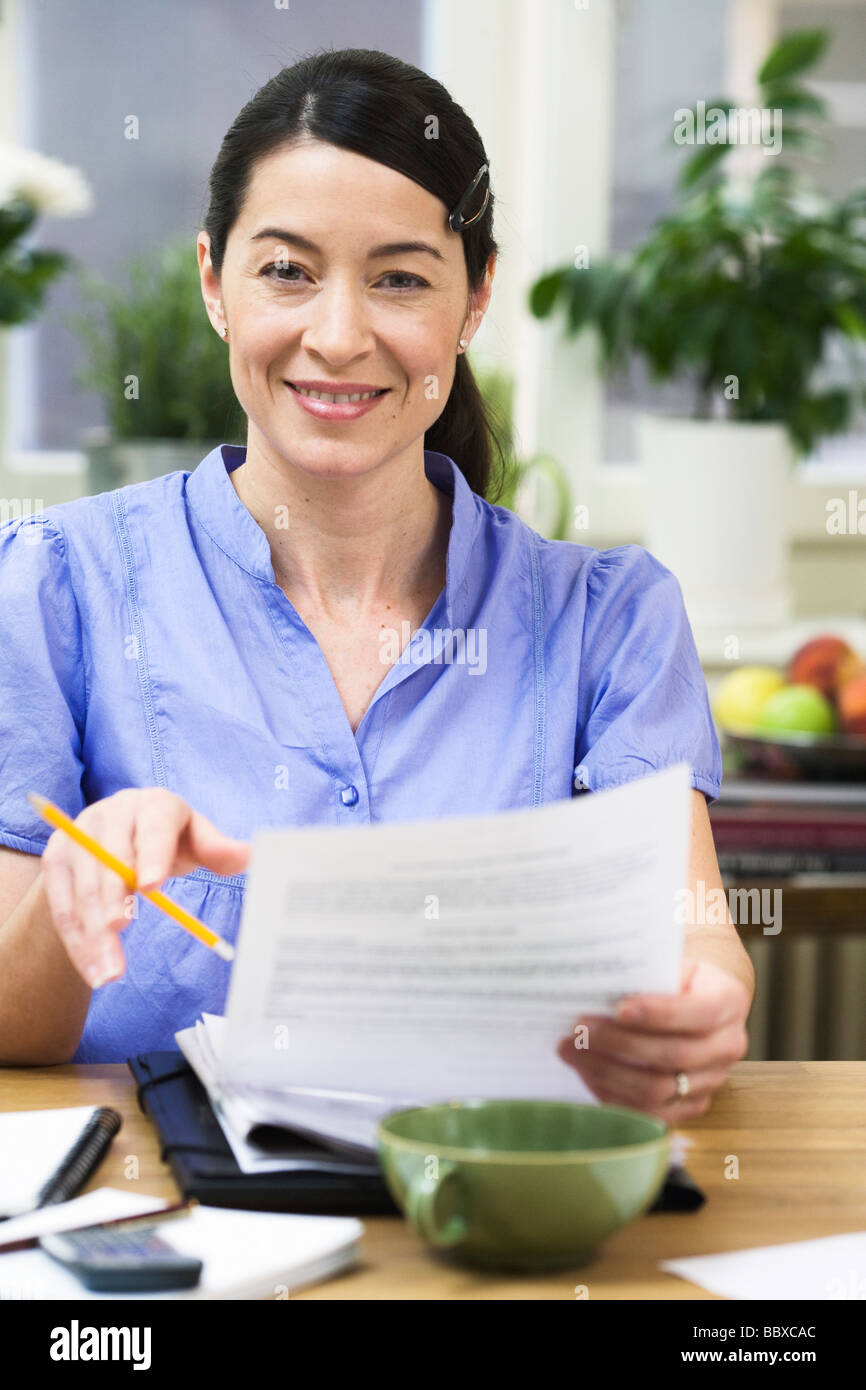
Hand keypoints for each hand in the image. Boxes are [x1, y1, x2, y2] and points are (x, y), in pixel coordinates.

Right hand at [40, 788, 249, 988]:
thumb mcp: (196, 839)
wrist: (115, 835)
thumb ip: (219, 850)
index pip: (152, 827)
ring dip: (93, 933)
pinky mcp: (57, 860)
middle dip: (113, 899)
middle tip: (121, 933)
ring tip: (109, 974)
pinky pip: (62, 906)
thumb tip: (248, 855)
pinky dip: (77, 941)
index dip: (151, 855)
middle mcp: (110, 814)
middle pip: (108, 859)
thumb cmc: (167, 838)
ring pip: (83, 889)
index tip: (152, 887)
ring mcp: (78, 836)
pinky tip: (92, 970)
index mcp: (153, 804)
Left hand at [557, 958, 750, 1121]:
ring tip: (571, 1050)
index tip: (617, 1008)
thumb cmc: (677, 977)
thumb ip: (647, 975)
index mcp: (728, 1001)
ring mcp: (713, 1081)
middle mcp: (728, 1045)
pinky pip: (651, 1112)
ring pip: (659, 1090)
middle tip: (578, 1029)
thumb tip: (597, 989)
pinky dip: (614, 1095)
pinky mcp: (692, 1105)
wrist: (699, 1000)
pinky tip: (587, 1073)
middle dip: (619, 1043)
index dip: (658, 1014)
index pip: (698, 1013)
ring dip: (607, 1072)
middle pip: (673, 1055)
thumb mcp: (672, 963)